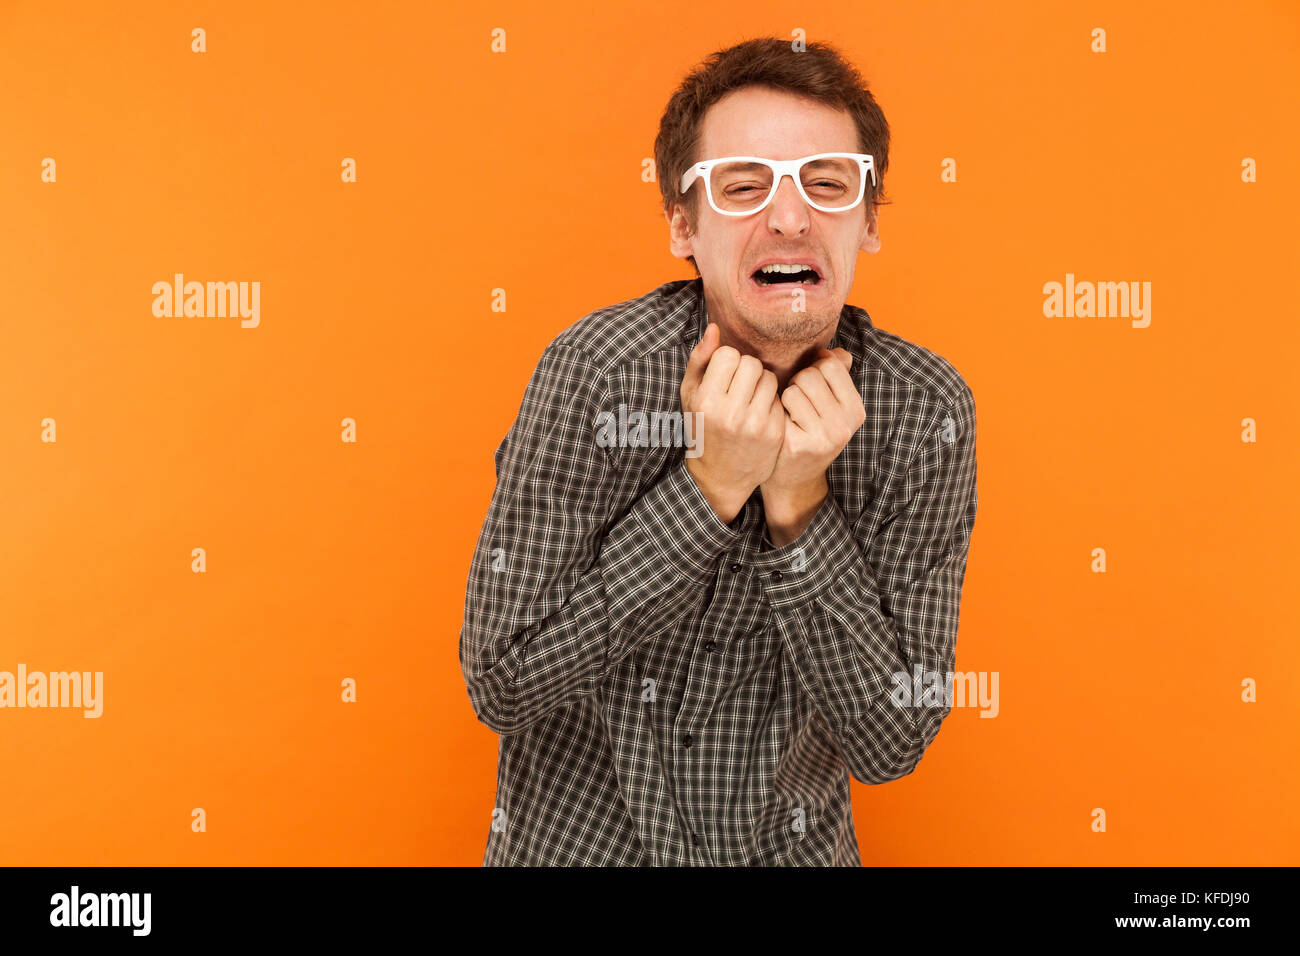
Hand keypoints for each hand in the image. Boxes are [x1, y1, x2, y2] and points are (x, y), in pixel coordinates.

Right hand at [680, 323, 784, 523]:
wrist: (720, 476)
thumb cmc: (702, 429)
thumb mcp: (691, 396)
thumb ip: (700, 360)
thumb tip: (714, 327)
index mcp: (707, 401)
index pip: (728, 355)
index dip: (726, 362)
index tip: (723, 376)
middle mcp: (731, 413)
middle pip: (751, 363)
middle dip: (746, 369)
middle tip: (739, 385)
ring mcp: (755, 424)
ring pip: (769, 377)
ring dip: (761, 382)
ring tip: (749, 397)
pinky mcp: (774, 432)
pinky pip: (779, 397)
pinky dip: (771, 400)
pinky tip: (759, 412)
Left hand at [760, 348, 864, 544]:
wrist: (794, 478)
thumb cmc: (809, 432)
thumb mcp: (830, 406)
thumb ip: (836, 376)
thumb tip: (836, 353)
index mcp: (856, 411)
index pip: (831, 365)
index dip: (814, 371)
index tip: (811, 389)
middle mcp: (844, 425)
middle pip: (810, 374)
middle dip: (798, 383)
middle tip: (797, 405)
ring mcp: (823, 437)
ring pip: (794, 388)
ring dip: (786, 397)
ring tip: (790, 415)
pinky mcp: (799, 444)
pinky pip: (781, 405)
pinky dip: (776, 410)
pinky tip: (782, 426)